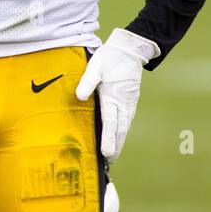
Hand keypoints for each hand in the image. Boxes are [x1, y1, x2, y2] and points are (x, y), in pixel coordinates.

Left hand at [75, 28, 158, 161]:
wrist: (130, 49)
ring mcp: (129, 102)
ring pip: (125, 126)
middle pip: (120, 129)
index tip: (107, 154)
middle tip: (111, 162)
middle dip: (116, 146)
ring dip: (120, 141)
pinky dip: (123, 131)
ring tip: (114, 155)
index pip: (110, 122)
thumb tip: (80, 97)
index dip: (109, 139)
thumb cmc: (109, 57)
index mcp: (113, 96)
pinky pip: (127, 120)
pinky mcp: (131, 100)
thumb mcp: (95, 66)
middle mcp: (123, 103)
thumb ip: (87, 81)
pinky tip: (119, 137)